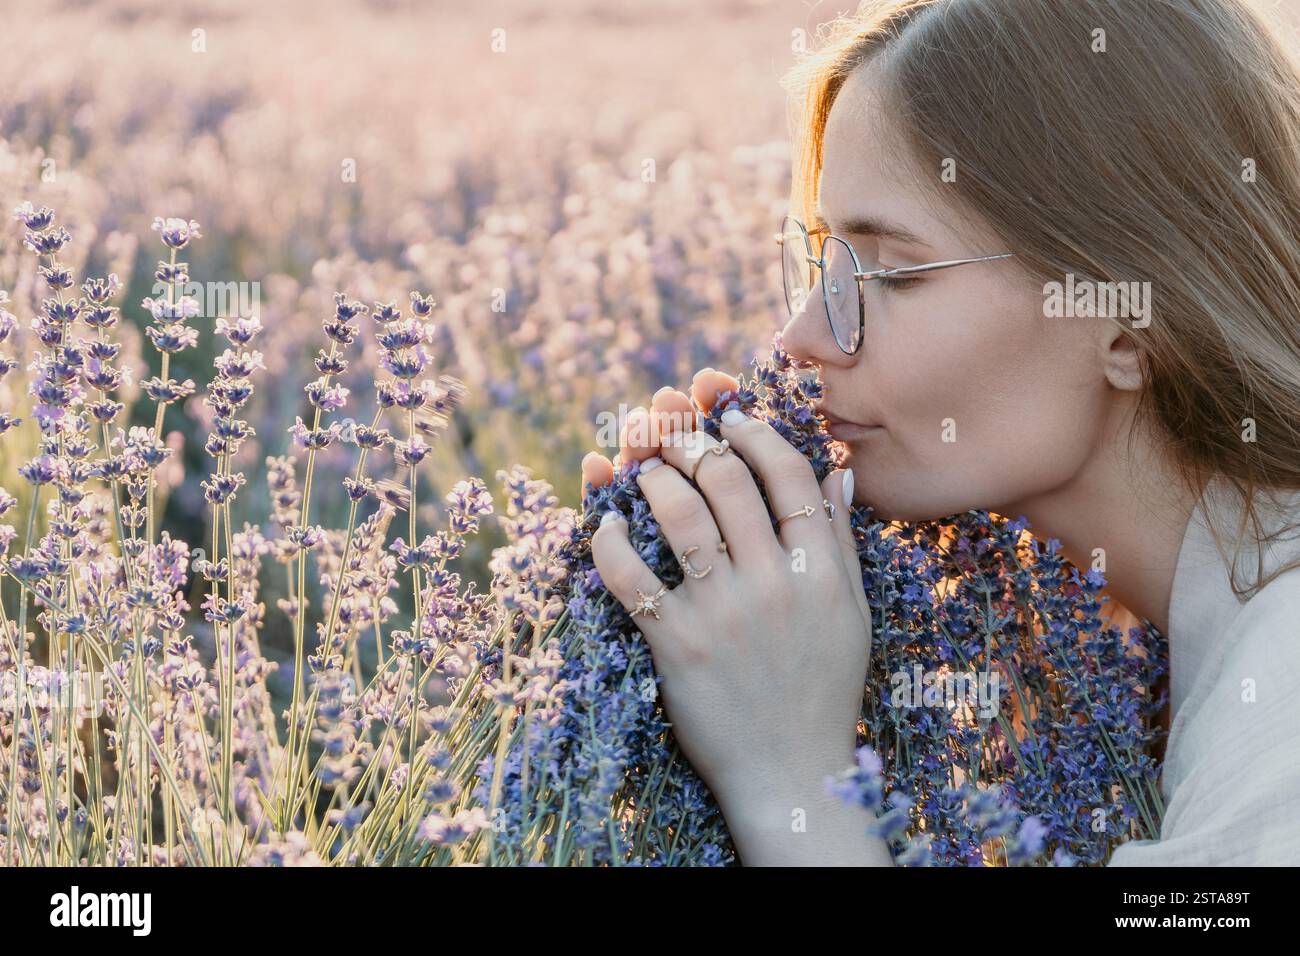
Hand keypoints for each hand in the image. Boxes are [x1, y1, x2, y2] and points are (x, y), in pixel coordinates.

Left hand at [581, 368, 873, 849]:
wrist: (791, 773)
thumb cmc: (823, 688)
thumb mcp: (850, 613)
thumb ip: (840, 540)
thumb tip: (837, 469)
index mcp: (819, 572)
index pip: (787, 475)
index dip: (753, 431)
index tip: (729, 416)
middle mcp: (772, 584)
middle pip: (726, 480)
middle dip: (692, 441)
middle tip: (673, 432)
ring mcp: (722, 613)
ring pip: (678, 514)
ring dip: (652, 475)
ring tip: (643, 465)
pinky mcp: (677, 644)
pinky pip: (631, 577)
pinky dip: (609, 541)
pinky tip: (605, 524)